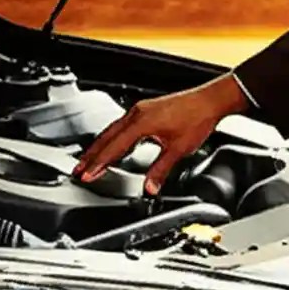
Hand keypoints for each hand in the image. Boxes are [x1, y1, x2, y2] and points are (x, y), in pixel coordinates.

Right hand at [72, 73, 249, 194]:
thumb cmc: (197, 119)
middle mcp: (137, 113)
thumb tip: (149, 188)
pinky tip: (113, 145)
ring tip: (89, 160)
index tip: (87, 174)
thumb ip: (160, 170)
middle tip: (78, 169)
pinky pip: (122, 125)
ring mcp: (141, 109)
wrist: (210, 101)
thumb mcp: (178, 150)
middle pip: (107, 137)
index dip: (99, 163)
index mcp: (141, 122)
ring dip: (100, 146)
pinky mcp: (147, 109)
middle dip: (92, 155)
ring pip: (113, 130)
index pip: (114, 147)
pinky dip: (113, 137)